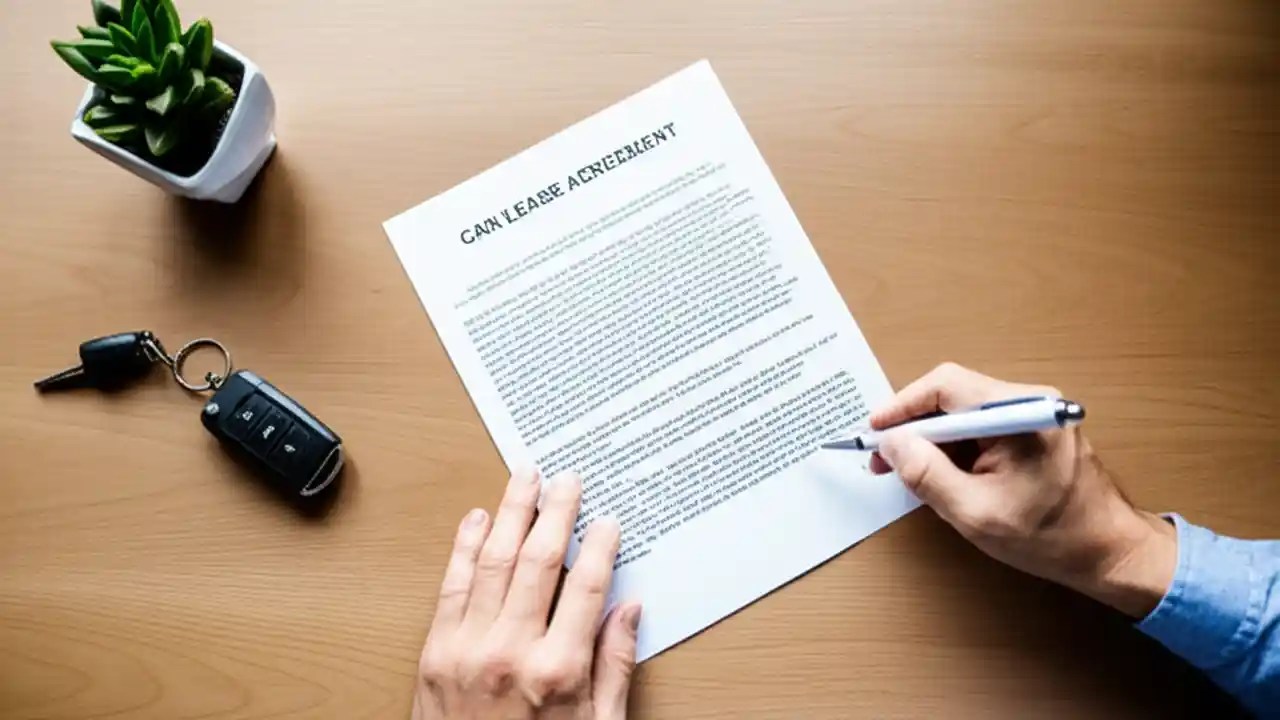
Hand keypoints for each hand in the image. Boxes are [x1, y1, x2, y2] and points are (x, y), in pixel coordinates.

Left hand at [414, 469, 641, 719]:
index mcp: (559, 671)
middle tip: (568, 479)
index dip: (599, 545)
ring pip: (493, 560)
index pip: (586, 586)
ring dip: (512, 512)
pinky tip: (478, 519)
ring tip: (525, 479)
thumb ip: (613, 668)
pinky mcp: (434, 654)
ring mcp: (467, 649)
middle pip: (539, 560)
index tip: (607, 521)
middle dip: (556, 512)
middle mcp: (511, 652)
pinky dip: (464, 547)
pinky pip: (451, 586)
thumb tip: (630, 611)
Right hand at [869, 363, 1176, 617]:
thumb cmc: (1053, 538)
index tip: (873, 431)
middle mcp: (1029, 401)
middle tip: (883, 459)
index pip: (945, 386)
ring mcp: (1034, 413)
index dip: (901, 406)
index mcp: (1019, 413)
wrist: (1111, 553)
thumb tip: (891, 443)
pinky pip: (982, 427)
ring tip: (910, 472)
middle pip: (952, 396)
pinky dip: (956, 448)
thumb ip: (928, 474)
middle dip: (913, 427)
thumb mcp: (976, 513)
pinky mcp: (1035, 429)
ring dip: (933, 440)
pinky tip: (942, 475)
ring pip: (964, 413)